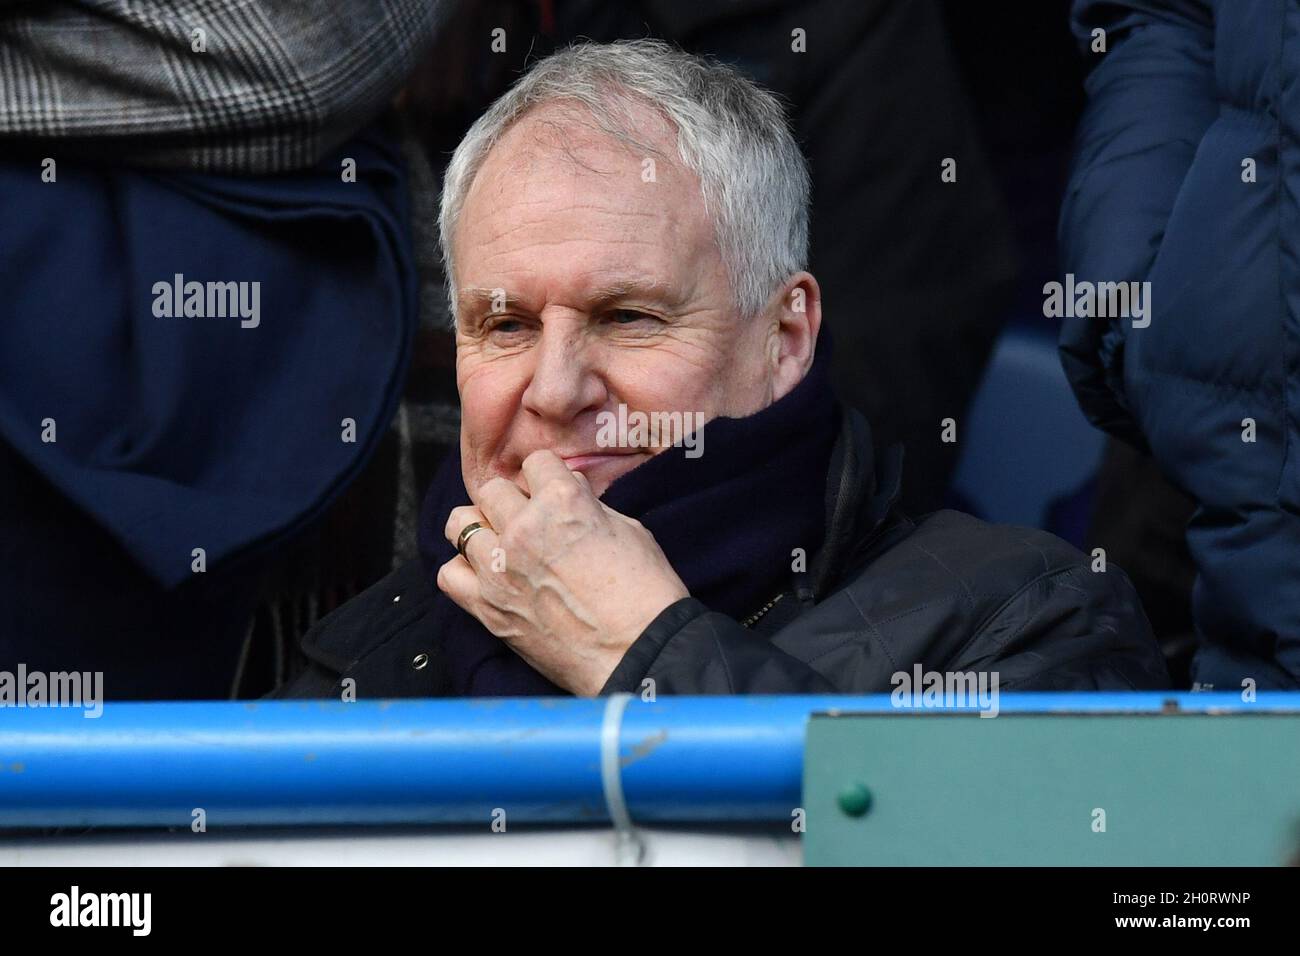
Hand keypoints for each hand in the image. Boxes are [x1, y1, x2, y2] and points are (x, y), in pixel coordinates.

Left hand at [437, 449, 688, 694]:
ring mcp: (499, 568)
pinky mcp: (488, 608)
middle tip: (529, 520)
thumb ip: (591, 506)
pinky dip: (464, 571)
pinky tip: (488, 576)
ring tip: (502, 544)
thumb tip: (570, 492)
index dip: (548, 477)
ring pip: (461, 523)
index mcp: (562, 502)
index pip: (536, 462)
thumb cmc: (646, 595)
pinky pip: (449, 575)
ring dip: (483, 530)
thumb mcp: (629, 530)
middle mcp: (523, 528)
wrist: (641, 655)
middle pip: (492, 489)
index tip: (554, 491)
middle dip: (512, 500)